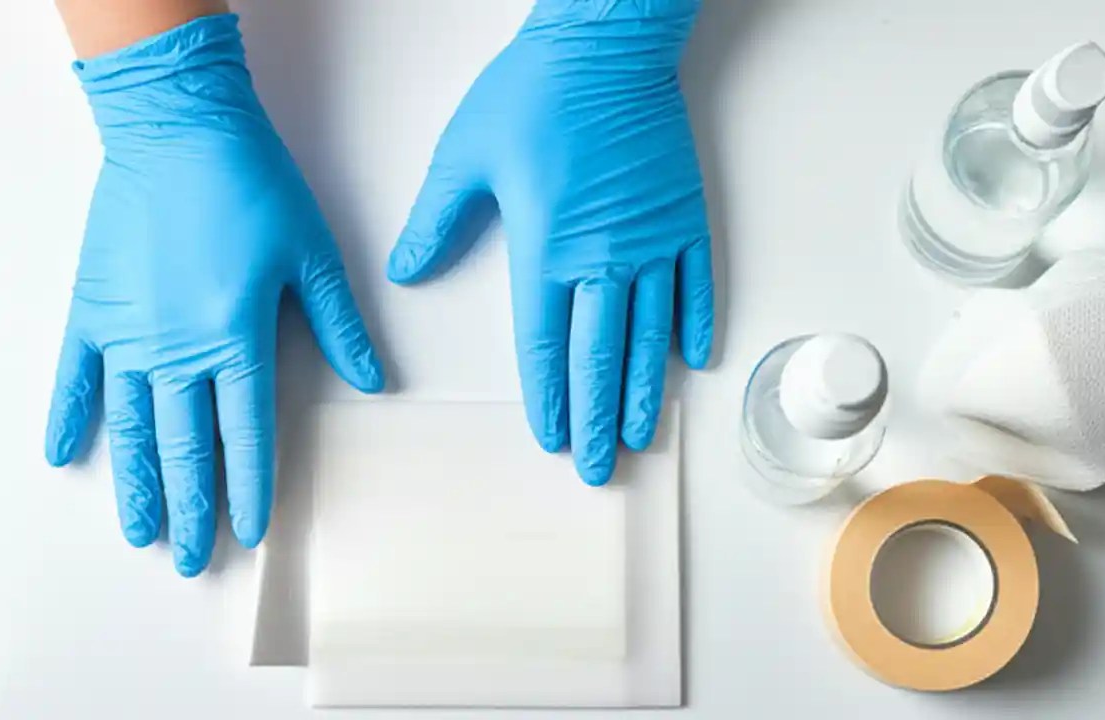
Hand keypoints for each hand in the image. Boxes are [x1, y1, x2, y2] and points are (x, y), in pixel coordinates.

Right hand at [44, 15, 383, 576]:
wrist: (178, 128)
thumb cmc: (251, 185)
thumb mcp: (313, 256)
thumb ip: (338, 327)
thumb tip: (374, 381)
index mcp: (235, 339)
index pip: (245, 436)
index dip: (250, 489)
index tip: (250, 531)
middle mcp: (175, 349)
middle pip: (184, 448)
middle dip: (193, 509)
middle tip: (194, 559)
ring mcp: (127, 332)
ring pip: (130, 428)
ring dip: (137, 485)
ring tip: (141, 534)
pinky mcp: (93, 308)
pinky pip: (75, 378)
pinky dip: (70, 419)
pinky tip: (65, 459)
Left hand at [388, 1, 713, 484]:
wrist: (606, 44)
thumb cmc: (535, 93)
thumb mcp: (464, 156)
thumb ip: (437, 222)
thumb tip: (407, 271)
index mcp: (545, 251)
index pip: (544, 348)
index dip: (548, 400)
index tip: (552, 440)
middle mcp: (604, 260)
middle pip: (600, 358)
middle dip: (597, 421)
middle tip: (600, 469)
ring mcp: (653, 242)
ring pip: (650, 336)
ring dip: (644, 392)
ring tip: (642, 436)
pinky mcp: (686, 217)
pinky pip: (697, 287)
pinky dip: (694, 326)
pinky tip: (694, 362)